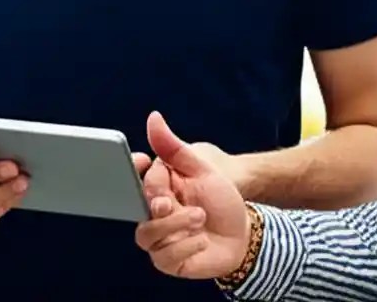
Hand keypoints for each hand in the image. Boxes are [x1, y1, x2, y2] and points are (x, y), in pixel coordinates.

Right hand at [134, 111, 251, 278]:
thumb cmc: (220, 199)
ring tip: (199, 217)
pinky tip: (202, 240)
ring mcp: (159, 238)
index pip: (135, 177)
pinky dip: (184, 246)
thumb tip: (153, 117)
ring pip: (147, 234)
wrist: (243, 234)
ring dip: (172, 225)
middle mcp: (152, 212)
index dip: (132, 170)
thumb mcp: (202, 168)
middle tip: (168, 201)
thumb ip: (174, 147)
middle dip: (153, 202)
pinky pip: (163, 256)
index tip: (143, 162)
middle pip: (138, 206)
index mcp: (158, 187)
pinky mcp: (169, 261)